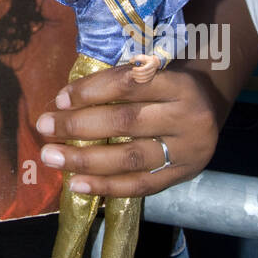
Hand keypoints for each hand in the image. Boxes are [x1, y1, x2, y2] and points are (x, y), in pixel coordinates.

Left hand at [35, 62, 219, 195]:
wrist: (214, 106)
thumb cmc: (170, 84)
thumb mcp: (156, 71)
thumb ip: (122, 81)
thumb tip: (65, 101)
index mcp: (178, 83)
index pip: (129, 84)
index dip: (91, 90)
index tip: (60, 98)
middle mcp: (187, 116)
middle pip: (126, 121)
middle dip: (79, 125)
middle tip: (44, 126)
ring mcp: (186, 151)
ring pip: (130, 157)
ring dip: (84, 158)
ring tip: (52, 156)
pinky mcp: (183, 176)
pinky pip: (140, 185)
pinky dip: (105, 186)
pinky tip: (76, 183)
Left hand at [130, 54, 159, 83]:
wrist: (155, 62)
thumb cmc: (147, 59)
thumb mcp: (142, 56)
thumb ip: (136, 58)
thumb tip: (130, 61)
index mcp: (151, 64)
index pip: (144, 69)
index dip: (138, 70)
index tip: (133, 68)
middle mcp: (152, 70)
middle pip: (144, 74)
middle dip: (136, 73)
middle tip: (131, 72)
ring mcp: (152, 74)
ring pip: (144, 78)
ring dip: (137, 77)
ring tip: (133, 75)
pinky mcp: (151, 77)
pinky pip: (145, 80)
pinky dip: (140, 81)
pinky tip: (136, 79)